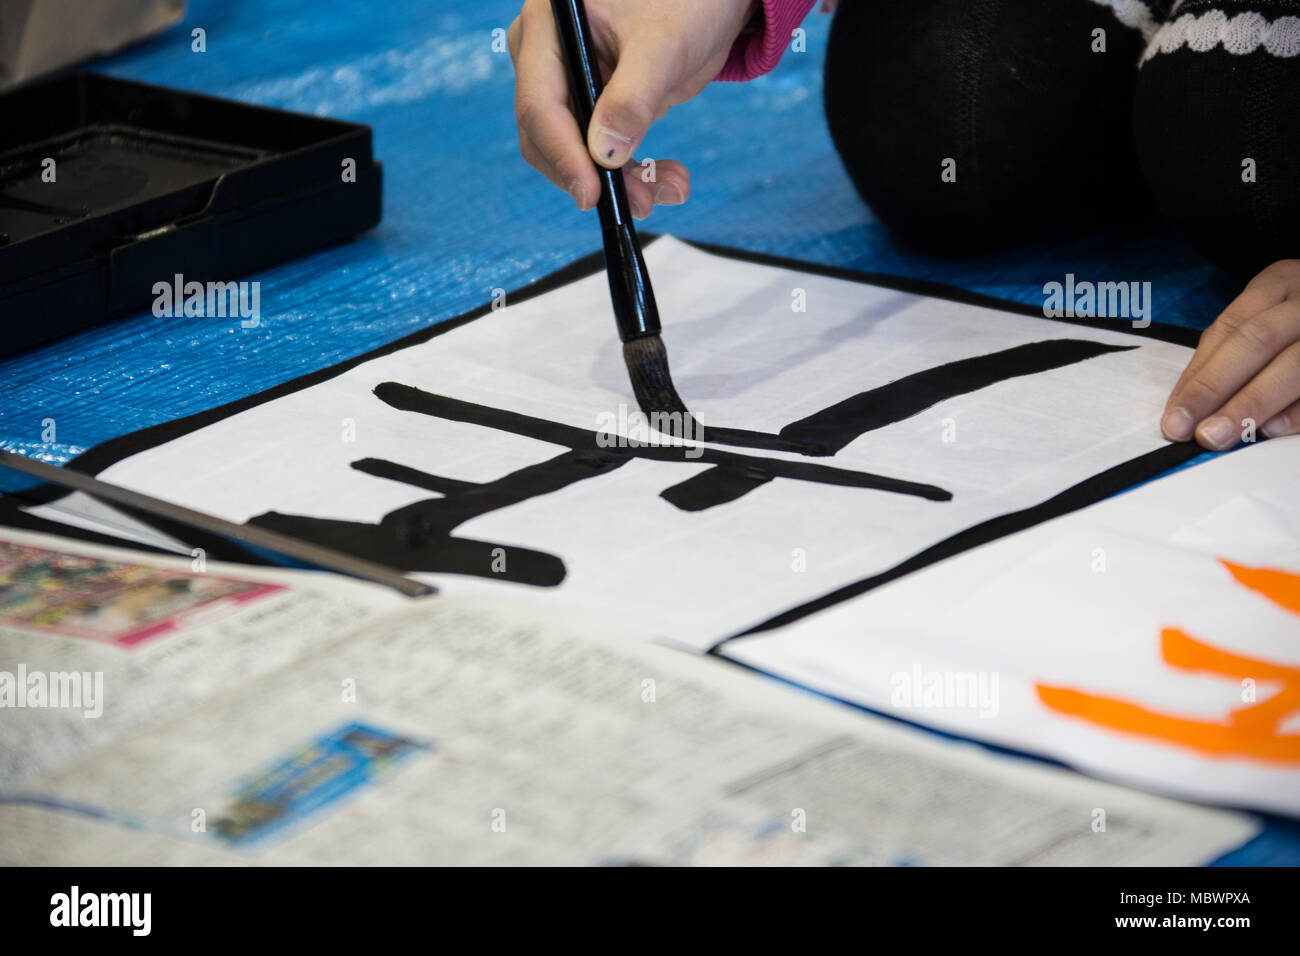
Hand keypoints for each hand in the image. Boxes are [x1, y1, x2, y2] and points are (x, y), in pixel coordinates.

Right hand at [508, 0, 756, 216]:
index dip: (563, 155)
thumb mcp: (663, 45)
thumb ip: (632, 97)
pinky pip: (602, 153)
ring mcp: (571, 83)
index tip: (591, 195)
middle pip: (550, 137)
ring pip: (578, 153)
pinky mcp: (596, 105)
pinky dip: (634, 172)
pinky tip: (667, 179)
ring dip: (623, 182)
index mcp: (548, 26)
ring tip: (673, 188)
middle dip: (596, 176)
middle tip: (643, 202)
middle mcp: (547, 57)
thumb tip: (603, 155)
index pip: (539, 104)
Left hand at [1162, 259, 1299, 449]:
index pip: (1228, 330)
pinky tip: (1272, 429)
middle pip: (1257, 341)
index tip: (1174, 417)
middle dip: (1216, 389)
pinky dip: (1298, 411)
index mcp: (1280, 282)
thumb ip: (1232, 352)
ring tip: (1219, 436)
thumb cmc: (1299, 323)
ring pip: (1293, 364)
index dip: (1198, 376)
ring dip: (1252, 404)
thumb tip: (1188, 406)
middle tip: (1189, 432)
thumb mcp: (1270, 316)